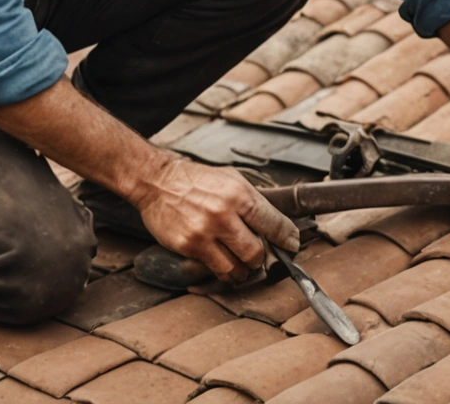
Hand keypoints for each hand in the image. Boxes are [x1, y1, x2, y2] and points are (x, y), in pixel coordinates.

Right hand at [127, 155, 300, 282]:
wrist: (157, 181)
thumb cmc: (195, 180)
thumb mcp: (230, 179)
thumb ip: (252, 200)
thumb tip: (276, 221)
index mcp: (239, 194)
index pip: (274, 224)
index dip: (287, 238)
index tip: (292, 244)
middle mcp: (224, 214)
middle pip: (256, 252)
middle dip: (260, 258)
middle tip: (258, 256)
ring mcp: (205, 232)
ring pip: (237, 268)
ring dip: (243, 270)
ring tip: (241, 265)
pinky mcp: (189, 246)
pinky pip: (215, 269)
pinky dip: (223, 271)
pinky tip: (223, 265)